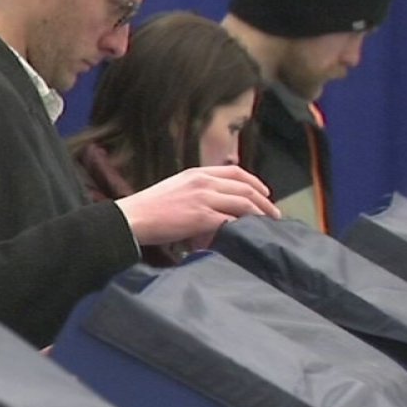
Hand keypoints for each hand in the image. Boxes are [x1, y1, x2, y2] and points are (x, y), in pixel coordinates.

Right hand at [115, 165, 279, 246]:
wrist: (131, 218)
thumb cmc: (147, 209)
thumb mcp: (174, 190)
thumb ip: (195, 193)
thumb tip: (210, 207)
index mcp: (196, 173)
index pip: (235, 172)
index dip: (254, 183)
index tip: (264, 193)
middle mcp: (203, 182)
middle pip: (245, 188)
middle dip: (264, 202)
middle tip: (274, 214)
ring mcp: (204, 198)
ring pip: (243, 204)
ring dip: (260, 215)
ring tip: (269, 225)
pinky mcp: (202, 217)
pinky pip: (232, 221)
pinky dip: (244, 227)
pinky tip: (249, 234)